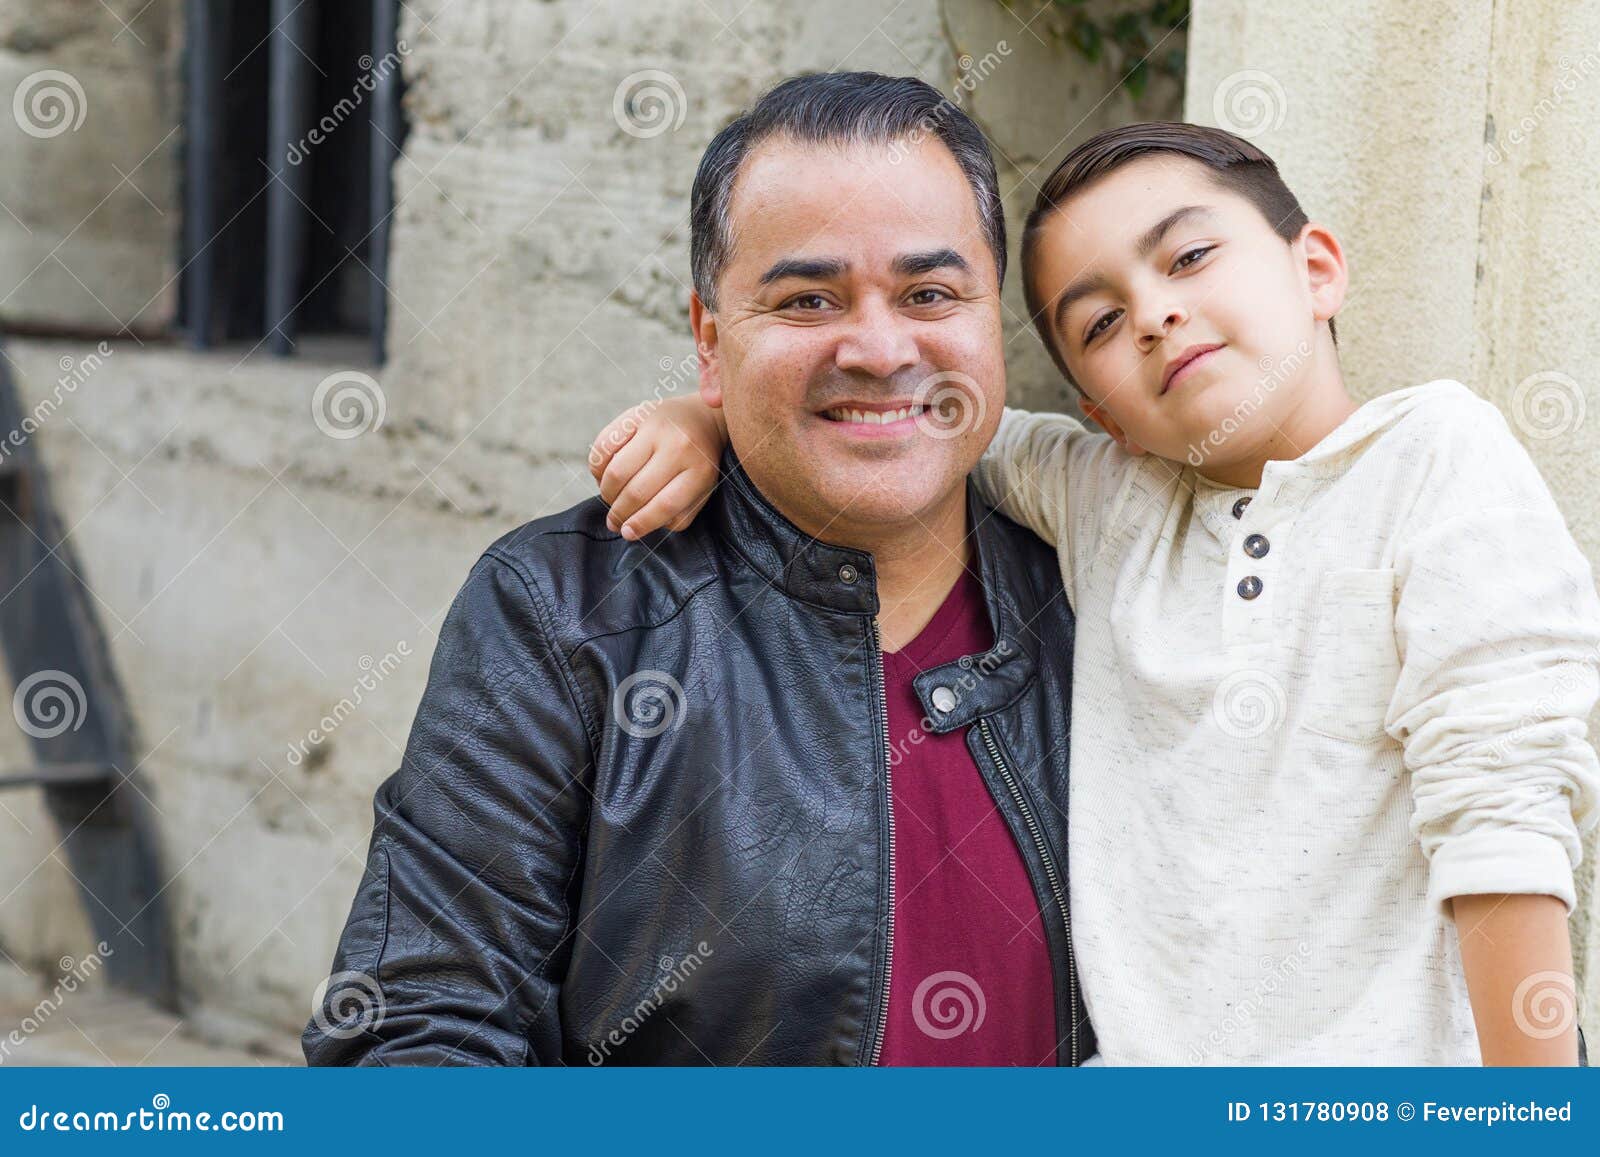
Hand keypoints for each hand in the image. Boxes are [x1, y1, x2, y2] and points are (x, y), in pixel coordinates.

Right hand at [588, 394, 726, 539]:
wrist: (702, 416)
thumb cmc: (699, 461)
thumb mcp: (702, 489)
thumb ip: (679, 513)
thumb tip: (638, 528)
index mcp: (700, 470)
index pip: (665, 505)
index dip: (641, 524)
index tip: (627, 533)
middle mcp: (679, 446)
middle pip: (638, 490)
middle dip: (620, 513)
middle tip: (613, 522)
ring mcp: (656, 427)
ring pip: (617, 470)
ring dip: (607, 493)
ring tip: (609, 501)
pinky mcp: (636, 413)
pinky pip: (604, 445)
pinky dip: (597, 466)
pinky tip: (602, 477)